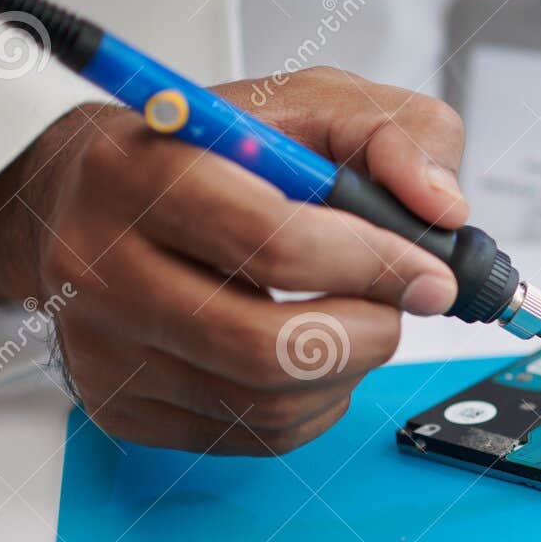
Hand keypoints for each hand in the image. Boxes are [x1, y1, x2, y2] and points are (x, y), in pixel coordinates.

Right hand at [0, 67, 468, 453]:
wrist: (97, 196)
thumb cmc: (214, 151)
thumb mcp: (310, 105)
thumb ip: (392, 136)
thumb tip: (442, 206)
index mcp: (142, 174)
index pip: (275, 243)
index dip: (375, 266)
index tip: (429, 274)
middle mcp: (104, 268)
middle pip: (270, 347)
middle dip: (369, 334)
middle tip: (397, 308)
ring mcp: (107, 350)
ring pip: (271, 404)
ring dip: (349, 370)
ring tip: (354, 322)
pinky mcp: (125, 410)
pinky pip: (257, 436)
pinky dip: (315, 403)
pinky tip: (313, 356)